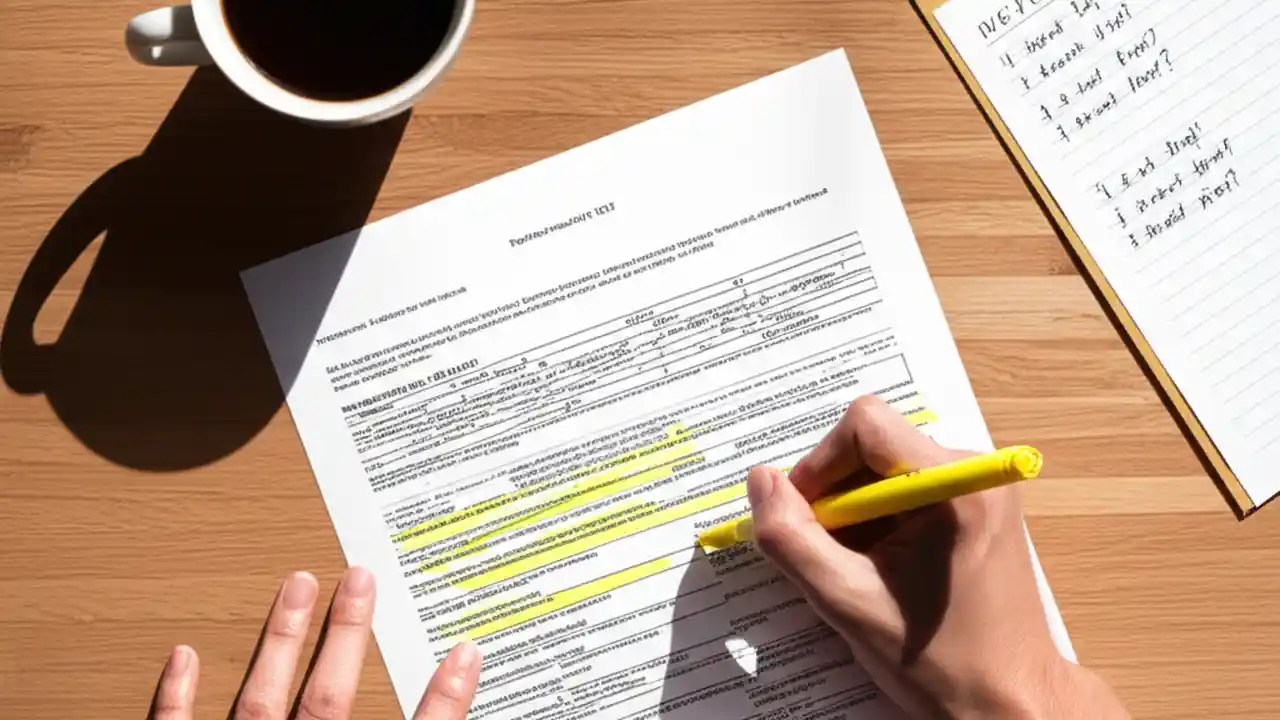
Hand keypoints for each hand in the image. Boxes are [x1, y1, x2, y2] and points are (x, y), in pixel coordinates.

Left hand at [148, 567, 479, 719]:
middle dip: (348, 634)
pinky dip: (177, 698)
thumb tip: (448, 687)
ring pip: (261, 702)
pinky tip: (182, 655)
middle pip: (328, 700)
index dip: (444, 699)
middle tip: (360, 577)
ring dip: (281, 639)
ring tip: (294, 584)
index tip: (465, 652)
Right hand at [747, 396, 1127, 718]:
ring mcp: (980, 487)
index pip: (865, 425)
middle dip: (836, 494)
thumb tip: (760, 482)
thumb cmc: (939, 661)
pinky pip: (909, 488)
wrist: (1009, 702)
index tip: (805, 519)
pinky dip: (880, 521)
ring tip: (859, 568)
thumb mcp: (846, 602)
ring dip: (856, 512)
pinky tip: (882, 568)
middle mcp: (974, 471)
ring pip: (886, 467)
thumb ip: (791, 539)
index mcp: (954, 485)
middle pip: (874, 444)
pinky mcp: (979, 506)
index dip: (819, 466)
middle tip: (828, 553)